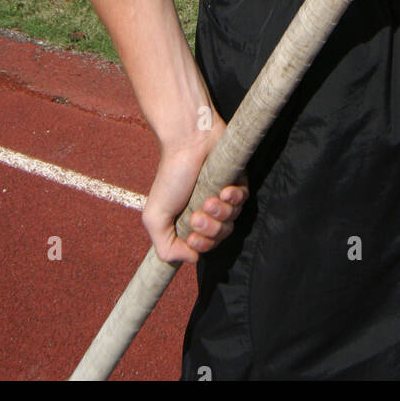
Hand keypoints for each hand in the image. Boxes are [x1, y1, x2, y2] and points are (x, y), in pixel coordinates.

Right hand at [142, 111, 248, 264]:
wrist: (186, 142)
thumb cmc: (171, 176)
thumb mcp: (155, 216)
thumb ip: (165, 246)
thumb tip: (191, 258)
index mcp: (190, 221)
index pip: (205, 246)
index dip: (202, 246)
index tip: (192, 237)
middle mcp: (208, 211)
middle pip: (221, 236)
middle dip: (211, 230)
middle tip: (197, 215)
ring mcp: (224, 196)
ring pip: (233, 219)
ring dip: (221, 214)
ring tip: (208, 200)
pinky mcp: (238, 181)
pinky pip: (244, 200)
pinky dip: (235, 199)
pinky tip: (224, 191)